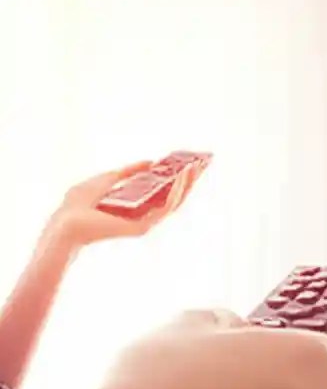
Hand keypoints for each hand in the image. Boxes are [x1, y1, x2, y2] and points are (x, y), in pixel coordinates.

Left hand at [47, 158, 203, 248]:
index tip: (188, 162)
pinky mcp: (144, 226)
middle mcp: (143, 216)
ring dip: (188, 184)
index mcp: (135, 207)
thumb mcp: (106, 179)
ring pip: (174, 202)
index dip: (176, 178)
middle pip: (172, 196)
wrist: (65, 223)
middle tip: (201, 163)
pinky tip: (182, 177)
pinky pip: (166, 207)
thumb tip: (150, 162)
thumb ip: (128, 172)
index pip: (162, 192)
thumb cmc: (79, 205)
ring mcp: (145, 222)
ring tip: (197, 166)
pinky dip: (177, 191)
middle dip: (187, 180)